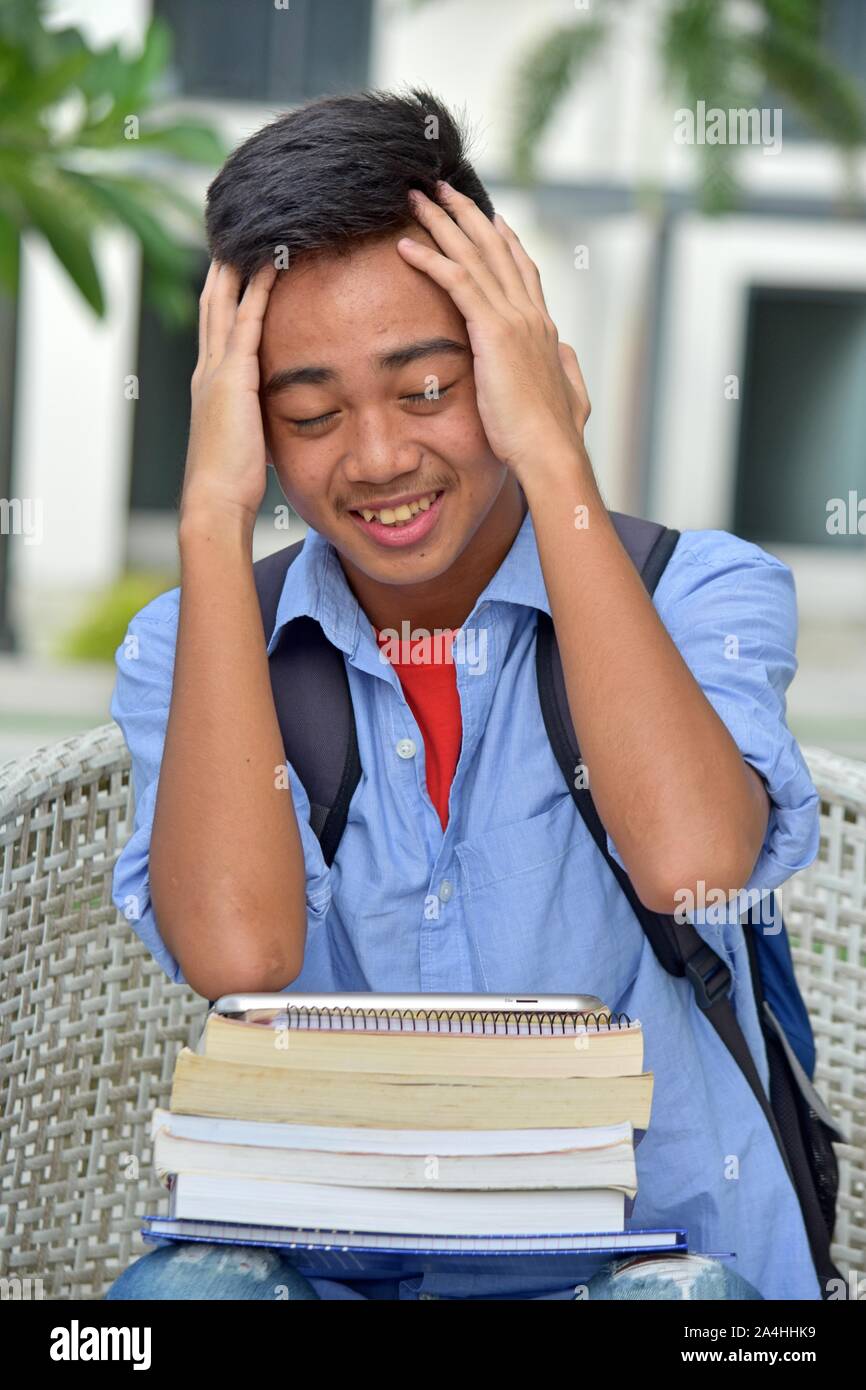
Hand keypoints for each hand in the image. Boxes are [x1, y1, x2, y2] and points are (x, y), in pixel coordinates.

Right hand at [180, 257, 277, 531]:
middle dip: (223, 268)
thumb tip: (270, 426)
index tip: (232, 266)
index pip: (216, 329)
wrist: (215, 500)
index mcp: (210, 386)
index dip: (222, 295)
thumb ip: (255, 423)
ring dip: (238, 266)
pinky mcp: (234, 377)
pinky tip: (272, 266)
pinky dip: (258, 290)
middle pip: (213, 304)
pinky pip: (248, 321)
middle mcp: (208, 371)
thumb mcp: (246, 442)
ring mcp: (217, 371)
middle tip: (234, 233)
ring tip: (253, 233)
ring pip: (225, 303)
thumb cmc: (233, 484)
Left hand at [396, 185, 590, 479]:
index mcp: (544, 328)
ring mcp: (514, 319)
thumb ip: (566, 368)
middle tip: (442, 188)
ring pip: (474, 255)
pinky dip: (431, 259)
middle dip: (468, 214)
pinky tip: (407, 245)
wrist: (551, 451)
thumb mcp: (570, 394)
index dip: (503, 239)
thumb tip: (565, 352)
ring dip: (443, 222)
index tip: (487, 216)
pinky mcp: (493, 332)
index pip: (522, 270)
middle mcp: (531, 314)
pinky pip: (457, 282)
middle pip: (496, 248)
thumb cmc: (553, 436)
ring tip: (417, 198)